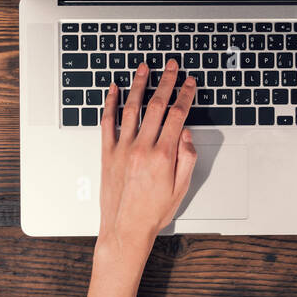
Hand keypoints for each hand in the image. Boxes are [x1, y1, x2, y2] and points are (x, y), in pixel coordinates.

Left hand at [98, 61, 197, 265]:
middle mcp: (142, 148)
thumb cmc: (154, 212)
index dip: (185, 95)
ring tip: (144, 68)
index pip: (177, 115)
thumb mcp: (181, 188)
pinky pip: (107, 122)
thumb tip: (186, 133)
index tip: (189, 82)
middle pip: (156, 105)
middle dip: (166, 82)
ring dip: (139, 85)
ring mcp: (122, 148)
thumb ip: (187, 158)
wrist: (125, 230)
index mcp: (163, 156)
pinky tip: (113, 90)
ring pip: (131, 108)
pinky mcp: (107, 153)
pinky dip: (109, 103)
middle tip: (172, 66)